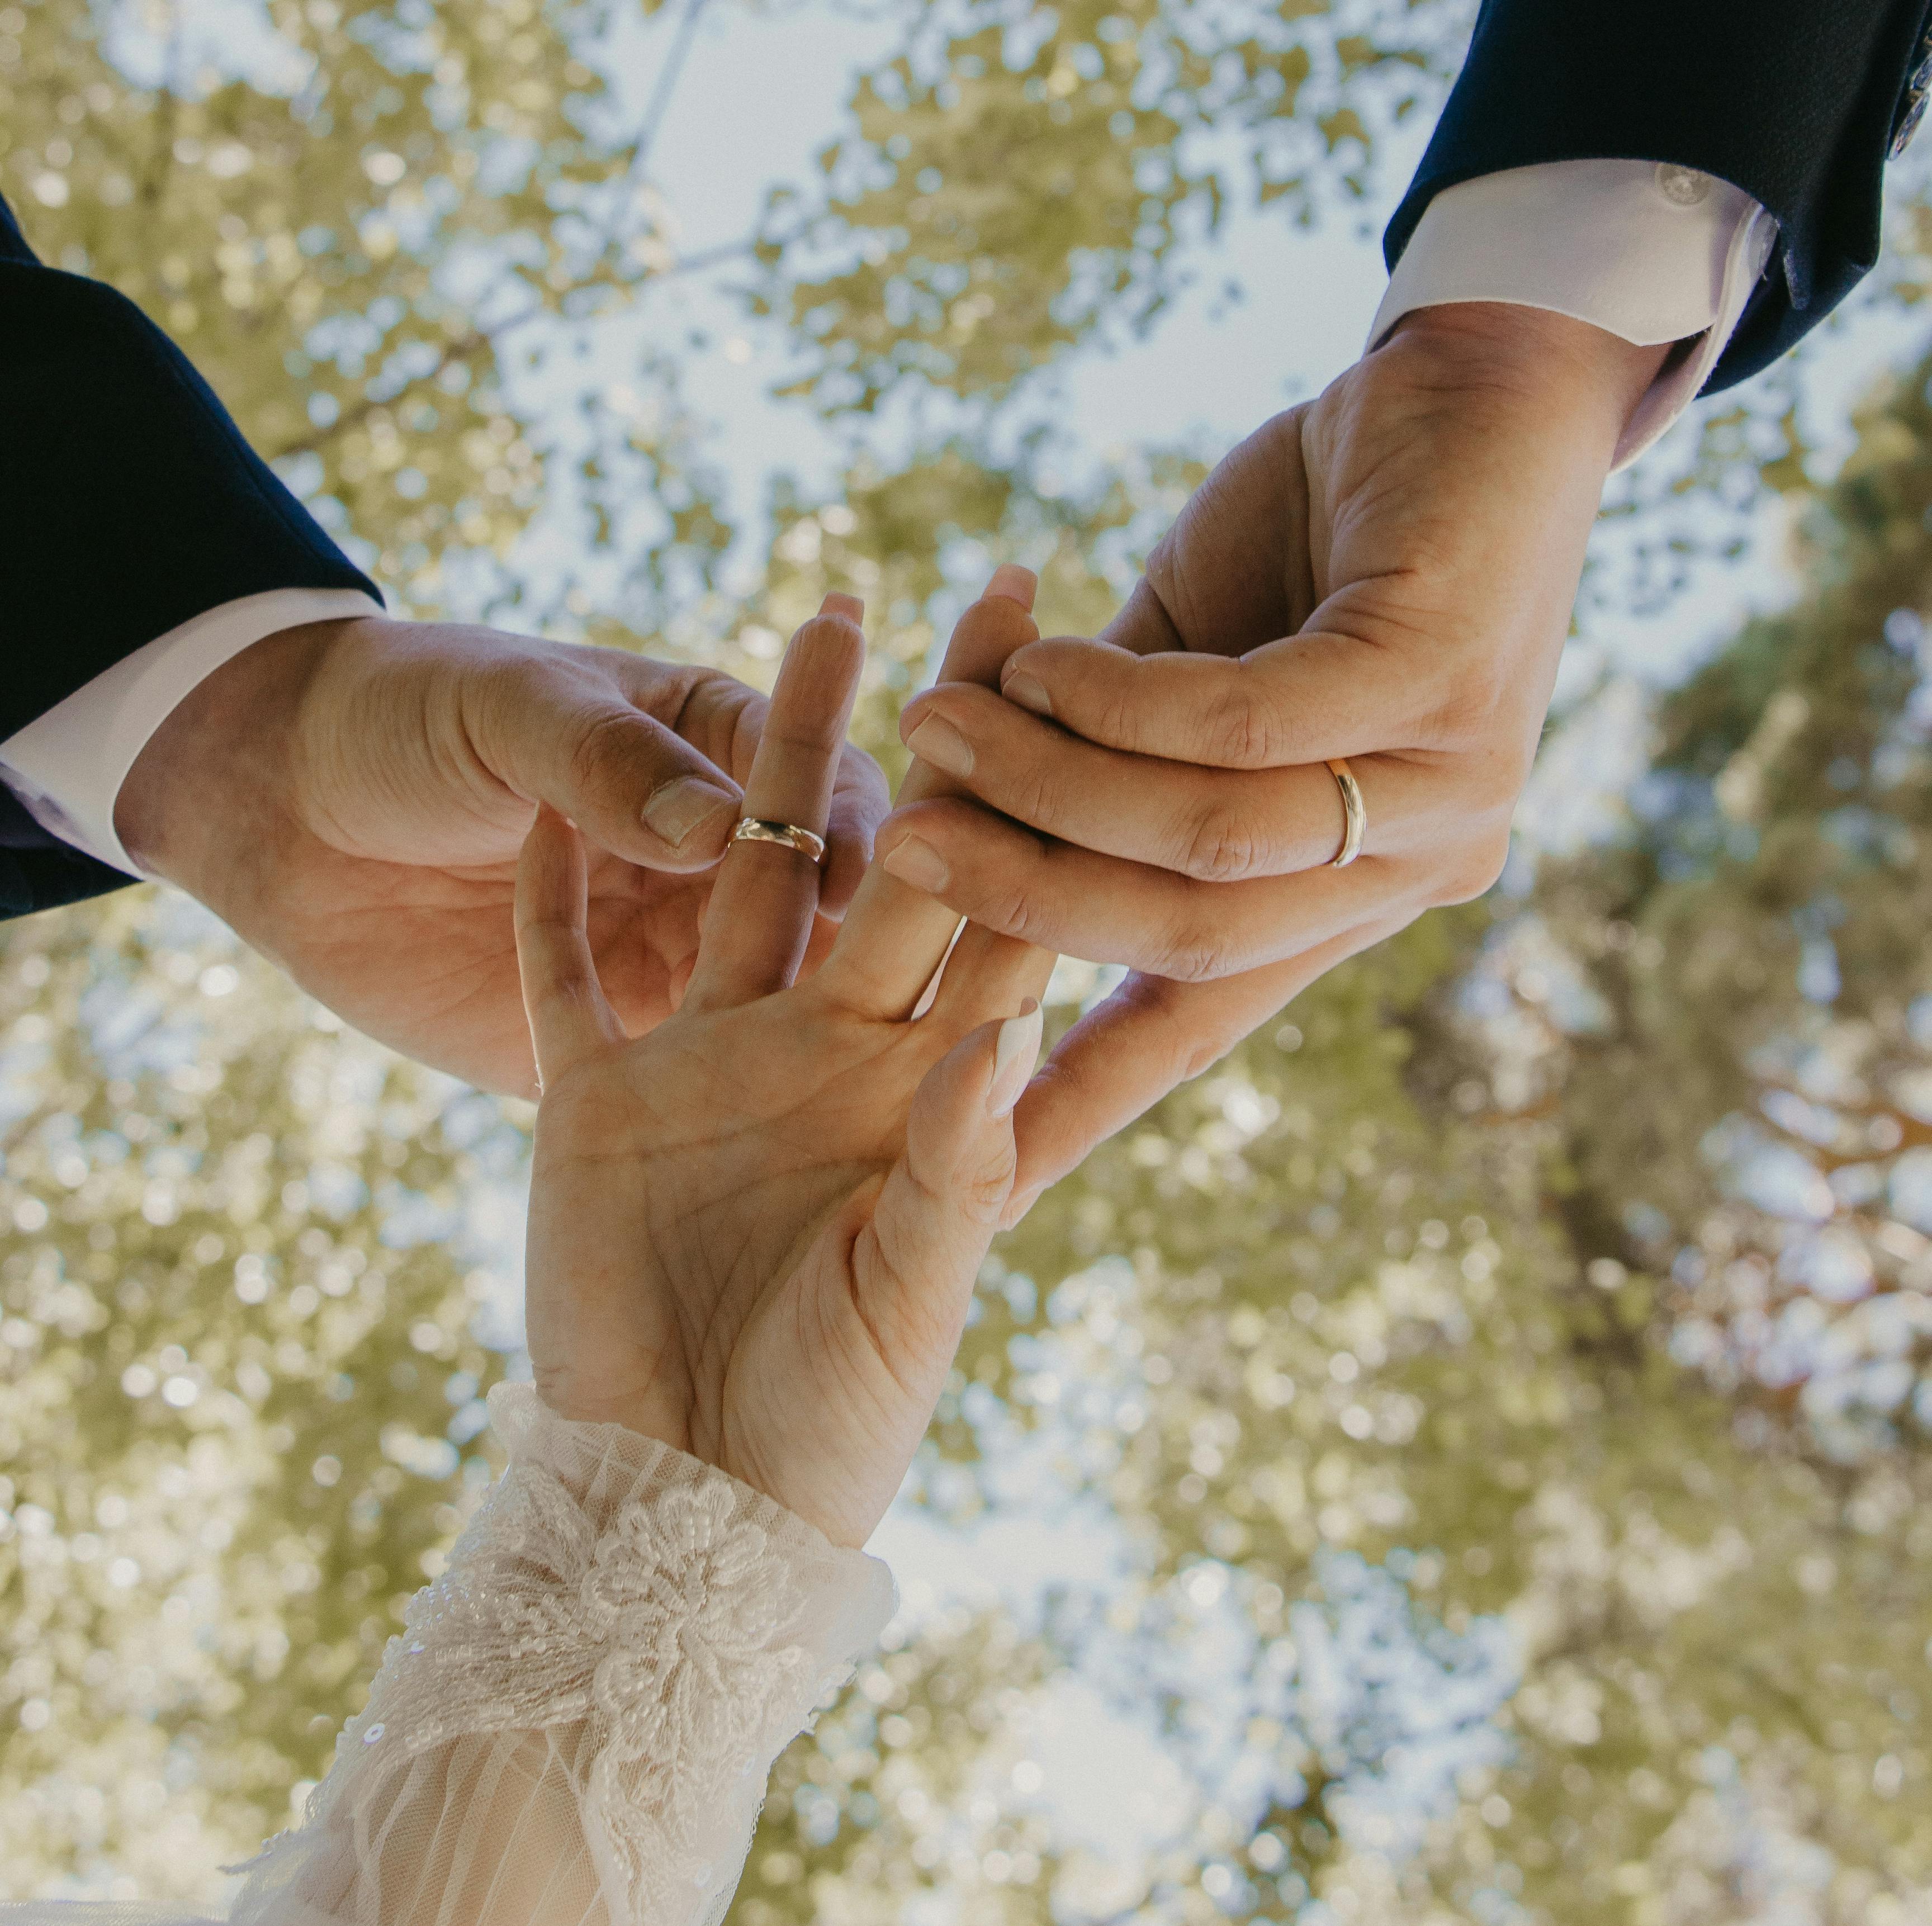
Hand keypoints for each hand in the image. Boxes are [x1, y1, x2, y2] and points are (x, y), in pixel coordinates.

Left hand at [116, 616, 888, 1095]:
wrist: (282, 813)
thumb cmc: (405, 719)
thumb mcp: (509, 713)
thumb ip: (609, 763)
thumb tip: (720, 824)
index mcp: (720, 755)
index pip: (840, 800)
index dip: (881, 841)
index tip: (899, 883)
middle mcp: (722, 871)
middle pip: (846, 916)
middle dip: (909, 951)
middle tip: (967, 996)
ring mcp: (675, 967)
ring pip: (789, 1016)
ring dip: (848, 1050)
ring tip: (911, 1100)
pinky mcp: (610, 1052)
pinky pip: (680, 1084)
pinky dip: (722, 1110)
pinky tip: (776, 1146)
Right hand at [515, 582, 1053, 1547]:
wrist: (684, 1504)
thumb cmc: (830, 1423)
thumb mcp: (915, 1296)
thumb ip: (955, 1162)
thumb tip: (1000, 1026)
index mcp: (920, 1090)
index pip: (994, 916)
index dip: (1041, 801)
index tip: (1087, 680)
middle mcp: (825, 1049)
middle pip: (887, 856)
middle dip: (937, 732)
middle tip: (993, 592)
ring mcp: (707, 1061)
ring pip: (740, 871)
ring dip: (765, 757)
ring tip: (812, 620)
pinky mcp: (593, 1098)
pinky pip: (564, 969)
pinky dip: (555, 889)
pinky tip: (559, 788)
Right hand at [876, 303, 1670, 1208]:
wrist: (1477, 388)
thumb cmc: (1321, 538)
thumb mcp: (1187, 677)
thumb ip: (1103, 768)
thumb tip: (968, 828)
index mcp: (1356, 891)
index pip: (1207, 1021)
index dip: (1089, 1103)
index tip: (983, 1182)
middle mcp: (1418, 863)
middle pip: (1191, 936)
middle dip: (1027, 904)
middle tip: (907, 853)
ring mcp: (1446, 777)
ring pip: (1203, 837)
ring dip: (1047, 785)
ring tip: (938, 724)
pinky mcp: (1439, 671)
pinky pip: (1235, 725)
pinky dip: (1112, 701)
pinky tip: (1039, 658)